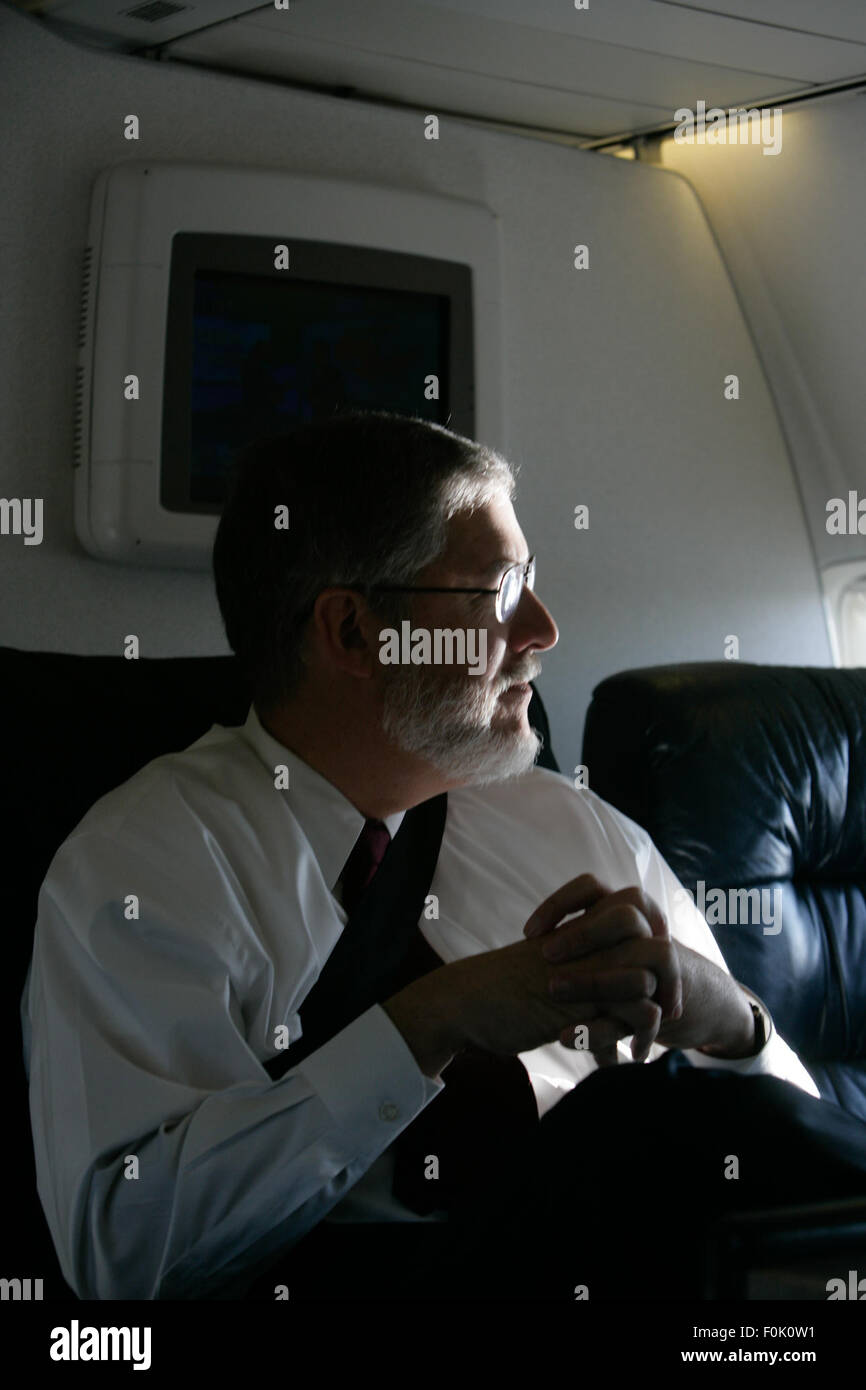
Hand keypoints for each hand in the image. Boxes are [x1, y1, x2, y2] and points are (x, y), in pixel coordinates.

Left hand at [523, 874, 755, 1062]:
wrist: (694, 999)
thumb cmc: (628, 971)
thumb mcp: (606, 948)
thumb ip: (573, 944)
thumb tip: (522, 949)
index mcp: (622, 912)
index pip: (591, 887)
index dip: (559, 904)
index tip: (528, 934)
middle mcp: (646, 930)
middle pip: (623, 915)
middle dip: (583, 934)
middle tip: (548, 956)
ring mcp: (660, 966)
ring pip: (643, 961)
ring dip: (598, 982)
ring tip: (558, 993)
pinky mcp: (666, 1005)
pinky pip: (644, 1015)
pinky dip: (604, 1032)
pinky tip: (571, 1040)